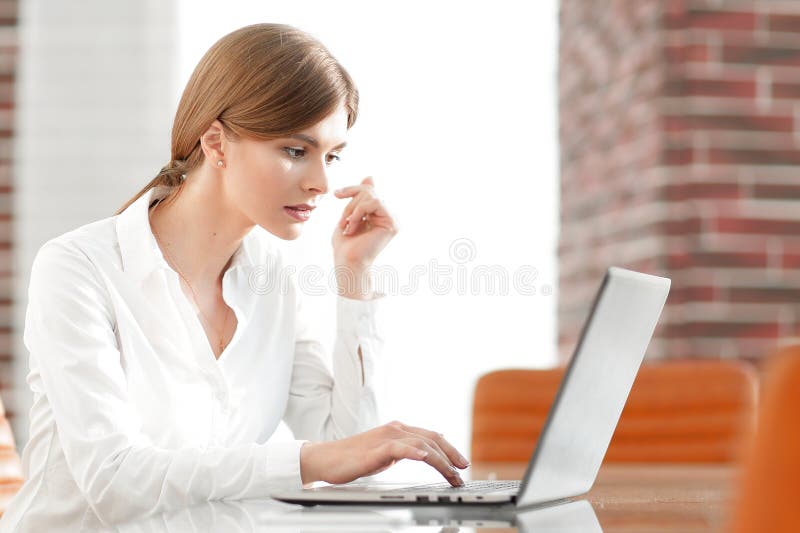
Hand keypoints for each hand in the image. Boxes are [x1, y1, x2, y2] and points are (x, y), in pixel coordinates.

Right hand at [299, 420, 469, 487]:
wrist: (325, 459)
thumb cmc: (352, 458)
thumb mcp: (384, 454)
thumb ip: (402, 451)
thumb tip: (422, 455)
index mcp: (397, 430)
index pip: (430, 437)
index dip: (449, 449)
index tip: (461, 463)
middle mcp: (394, 430)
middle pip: (431, 439)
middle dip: (451, 455)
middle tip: (463, 471)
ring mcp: (385, 438)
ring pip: (421, 445)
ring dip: (440, 460)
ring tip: (452, 473)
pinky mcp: (375, 450)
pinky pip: (399, 449)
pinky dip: (415, 452)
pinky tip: (426, 458)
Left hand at [331, 176, 397, 268]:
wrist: (346, 262)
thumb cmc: (345, 245)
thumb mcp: (350, 214)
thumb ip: (361, 197)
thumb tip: (371, 177)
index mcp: (379, 214)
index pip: (368, 191)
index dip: (352, 189)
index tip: (336, 194)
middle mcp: (388, 216)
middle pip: (370, 191)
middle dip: (351, 202)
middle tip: (343, 220)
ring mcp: (392, 220)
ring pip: (372, 196)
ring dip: (353, 209)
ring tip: (347, 225)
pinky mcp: (392, 223)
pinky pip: (375, 203)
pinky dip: (359, 212)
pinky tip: (352, 226)